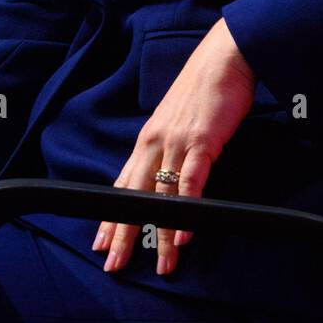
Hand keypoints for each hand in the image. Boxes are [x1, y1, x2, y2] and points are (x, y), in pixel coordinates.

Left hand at [92, 17, 255, 276]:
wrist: (222, 57)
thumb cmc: (203, 87)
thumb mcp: (175, 119)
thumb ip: (167, 145)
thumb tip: (164, 170)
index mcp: (147, 138)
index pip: (123, 184)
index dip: (111, 215)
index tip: (100, 242)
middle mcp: (154, 142)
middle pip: (132, 196)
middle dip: (123, 234)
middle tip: (114, 265)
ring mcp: (176, 142)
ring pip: (161, 197)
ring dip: (162, 234)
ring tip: (162, 264)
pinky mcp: (201, 142)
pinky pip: (190, 183)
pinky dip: (186, 210)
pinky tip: (184, 233)